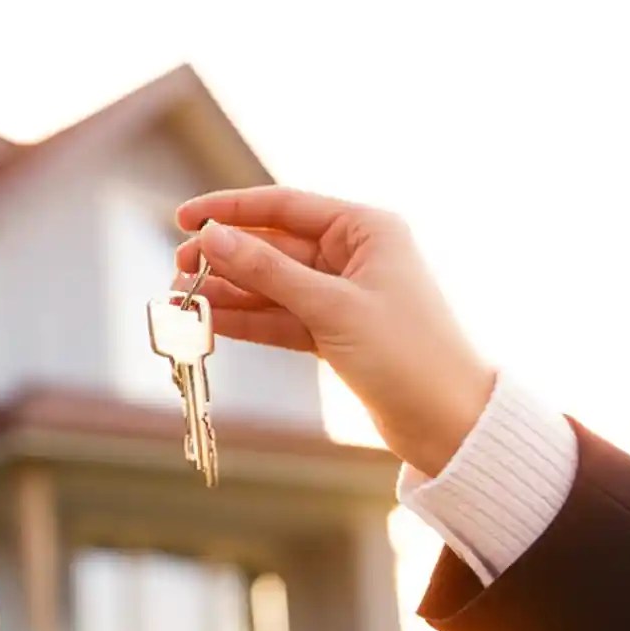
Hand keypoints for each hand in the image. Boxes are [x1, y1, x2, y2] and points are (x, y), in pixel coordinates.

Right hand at [173, 185, 495, 476]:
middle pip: (272, 246)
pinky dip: (245, 319)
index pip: (285, 206)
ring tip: (181, 300)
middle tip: (179, 269)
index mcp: (367, 229)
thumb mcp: (332, 308)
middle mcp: (354, 255)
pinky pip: (278, 316)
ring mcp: (342, 295)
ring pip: (270, 284)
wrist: (450, 424)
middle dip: (224, 257)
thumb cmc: (410, 356)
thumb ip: (268, 271)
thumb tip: (212, 237)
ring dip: (227, 291)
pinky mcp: (334, 332)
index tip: (184, 218)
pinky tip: (208, 321)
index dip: (230, 209)